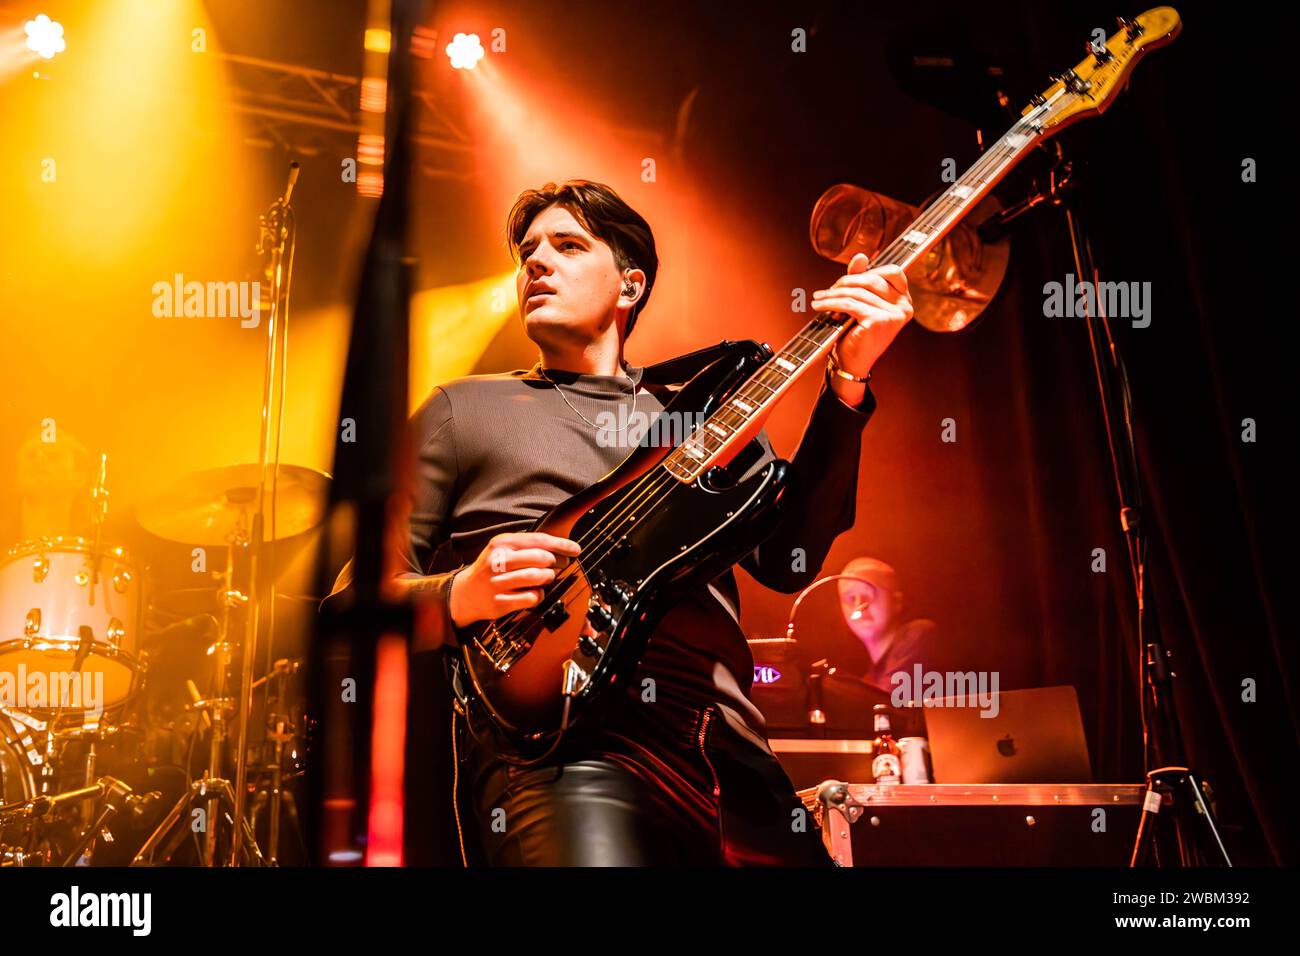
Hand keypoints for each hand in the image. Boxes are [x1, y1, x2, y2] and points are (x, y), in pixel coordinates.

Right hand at [449, 531, 580, 626]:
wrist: (465, 593)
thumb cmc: (491, 569)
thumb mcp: (503, 549)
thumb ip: (527, 546)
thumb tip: (559, 548)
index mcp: (502, 543)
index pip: (538, 540)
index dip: (561, 544)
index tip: (575, 549)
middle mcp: (499, 561)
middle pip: (541, 558)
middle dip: (555, 563)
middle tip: (557, 566)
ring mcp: (498, 582)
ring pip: (538, 577)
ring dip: (547, 579)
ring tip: (545, 579)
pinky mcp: (500, 601)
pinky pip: (532, 598)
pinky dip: (538, 596)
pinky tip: (534, 593)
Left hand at [812, 253, 913, 381]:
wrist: (852, 364)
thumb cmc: (856, 334)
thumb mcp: (860, 303)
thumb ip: (861, 280)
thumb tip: (861, 256)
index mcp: (904, 301)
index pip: (893, 272)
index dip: (868, 272)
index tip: (847, 280)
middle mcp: (904, 307)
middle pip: (872, 279)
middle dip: (846, 282)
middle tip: (828, 291)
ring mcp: (894, 315)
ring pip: (858, 292)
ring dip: (833, 294)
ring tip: (819, 299)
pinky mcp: (879, 321)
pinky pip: (850, 304)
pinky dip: (831, 303)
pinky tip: (819, 306)